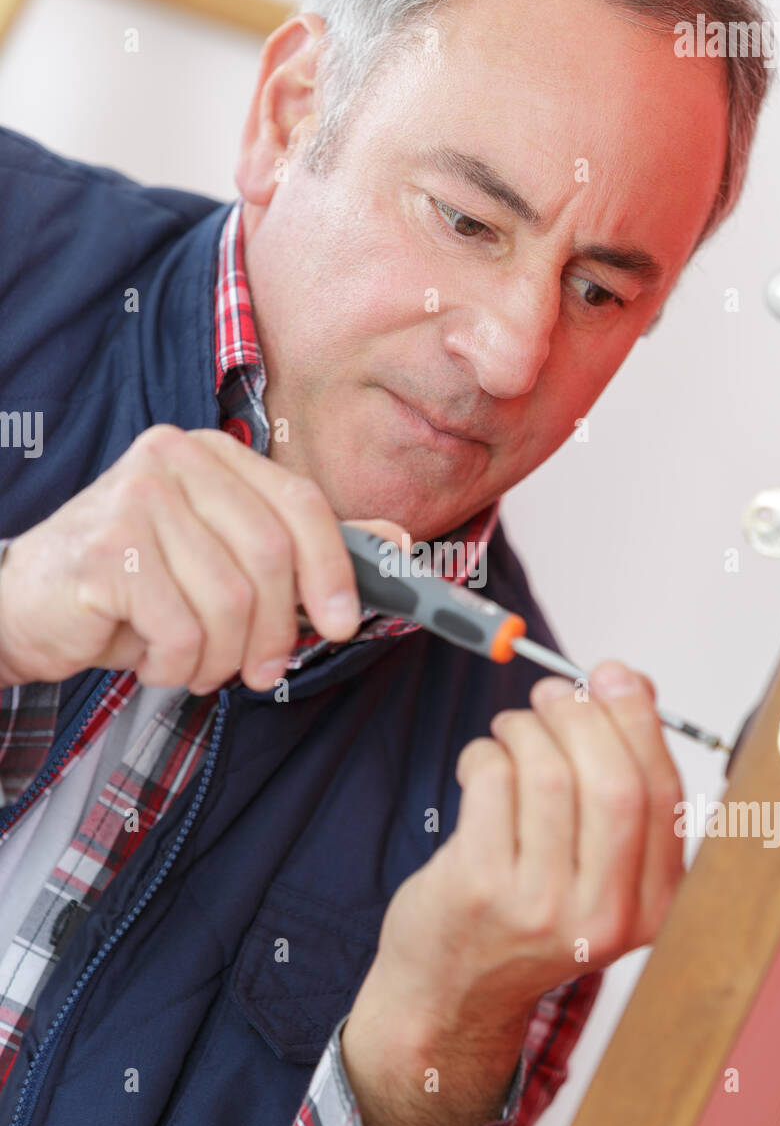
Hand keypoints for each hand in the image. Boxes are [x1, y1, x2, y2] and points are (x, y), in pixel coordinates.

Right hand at [0, 424, 405, 691]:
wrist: (28, 606)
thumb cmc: (135, 586)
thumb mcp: (223, 561)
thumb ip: (302, 547)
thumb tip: (397, 541)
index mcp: (213, 454)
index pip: (300, 504)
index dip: (334, 569)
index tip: (342, 625)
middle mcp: (175, 459)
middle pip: (270, 556)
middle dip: (276, 631)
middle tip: (263, 671)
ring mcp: (135, 497)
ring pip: (229, 601)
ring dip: (221, 657)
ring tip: (194, 665)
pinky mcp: (107, 550)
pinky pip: (181, 629)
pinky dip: (177, 665)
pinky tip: (154, 660)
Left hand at [341, 660, 685, 1125]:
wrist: (452, 996)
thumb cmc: (526, 917)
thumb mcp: (596, 867)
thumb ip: (625, 780)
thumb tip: (636, 687)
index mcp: (653, 908)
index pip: (663, 795)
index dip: (639, 721)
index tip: (614, 676)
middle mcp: (605, 917)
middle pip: (611, 780)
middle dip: (581, 715)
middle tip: (553, 693)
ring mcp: (540, 908)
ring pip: (546, 773)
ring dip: (524, 728)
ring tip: (511, 731)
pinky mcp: (479, 888)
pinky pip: (492, 780)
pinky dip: (485, 753)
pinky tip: (481, 766)